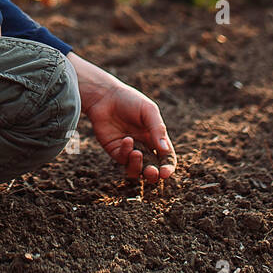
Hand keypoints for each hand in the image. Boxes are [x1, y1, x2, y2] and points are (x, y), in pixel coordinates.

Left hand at [66, 52, 174, 181]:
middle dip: (152, 175)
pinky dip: (126, 152)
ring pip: (136, 170)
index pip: (166, 158)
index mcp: (156, 138)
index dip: (167, 168)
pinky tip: (127, 139)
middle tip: (151, 172)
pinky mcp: (115, 150)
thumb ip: (157, 129)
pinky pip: (123, 159)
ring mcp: (129, 150)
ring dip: (138, 166)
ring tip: (137, 154)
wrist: (105, 96)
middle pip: (152, 169)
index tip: (164, 173)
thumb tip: (165, 150)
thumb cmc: (130, 100)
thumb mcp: (148, 111)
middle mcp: (144, 146)